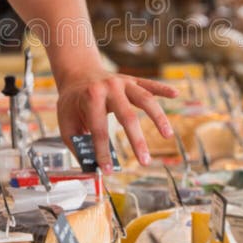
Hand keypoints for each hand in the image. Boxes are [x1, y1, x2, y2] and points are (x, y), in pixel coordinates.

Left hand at [56, 70, 177, 171]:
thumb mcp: (66, 122)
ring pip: (145, 98)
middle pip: (127, 116)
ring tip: (167, 135)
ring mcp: (123, 82)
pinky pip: (150, 83)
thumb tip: (92, 168)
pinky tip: (175, 94)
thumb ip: (77, 144)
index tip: (108, 170)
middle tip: (144, 162)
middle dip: (137, 141)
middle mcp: (109, 88)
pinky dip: (163, 89)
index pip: (99, 129)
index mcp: (90, 98)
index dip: (103, 151)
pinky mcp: (132, 80)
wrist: (77, 73)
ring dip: (158, 117)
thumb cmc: (73, 102)